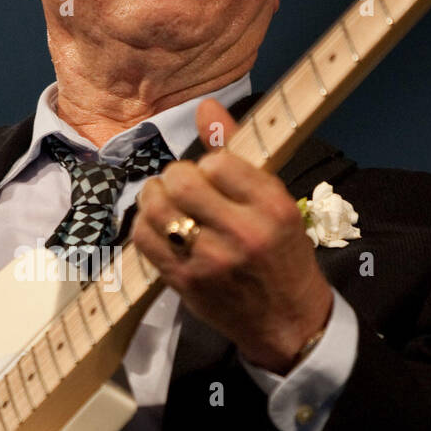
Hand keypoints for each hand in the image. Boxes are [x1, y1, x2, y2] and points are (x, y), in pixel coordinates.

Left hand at [133, 96, 332, 373]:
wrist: (288, 324)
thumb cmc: (283, 257)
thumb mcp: (278, 204)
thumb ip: (238, 155)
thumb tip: (205, 106)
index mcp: (272, 207)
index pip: (217, 160)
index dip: (208, 164)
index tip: (214, 178)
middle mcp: (243, 233)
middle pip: (181, 179)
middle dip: (177, 177)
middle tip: (185, 190)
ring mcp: (210, 261)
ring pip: (156, 207)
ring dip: (155, 198)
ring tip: (168, 205)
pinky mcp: (184, 282)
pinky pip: (143, 239)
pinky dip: (144, 226)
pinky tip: (158, 227)